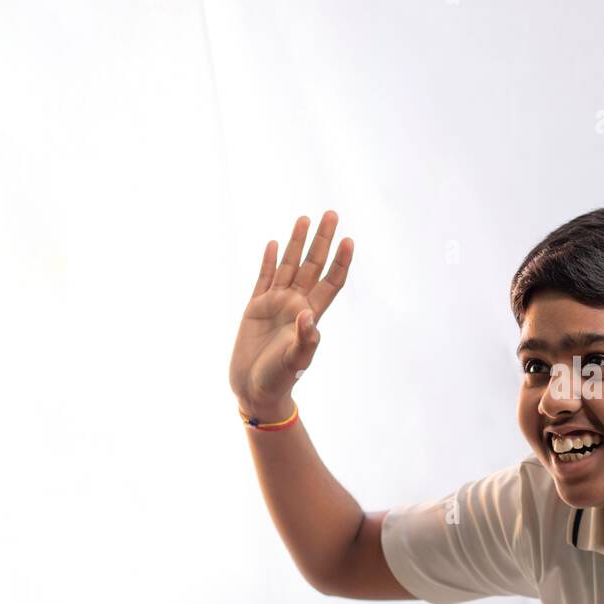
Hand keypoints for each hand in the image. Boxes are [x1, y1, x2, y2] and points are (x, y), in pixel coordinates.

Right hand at [229, 211, 352, 415]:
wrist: (254, 389)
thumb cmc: (279, 379)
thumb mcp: (296, 361)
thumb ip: (305, 339)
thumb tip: (308, 314)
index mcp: (310, 315)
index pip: (331, 282)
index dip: (341, 261)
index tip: (349, 240)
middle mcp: (296, 304)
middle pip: (313, 265)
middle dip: (323, 240)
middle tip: (332, 214)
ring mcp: (275, 303)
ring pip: (289, 265)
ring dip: (298, 242)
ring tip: (305, 218)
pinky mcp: (255, 307)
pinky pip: (264, 277)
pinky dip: (270, 260)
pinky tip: (276, 244)